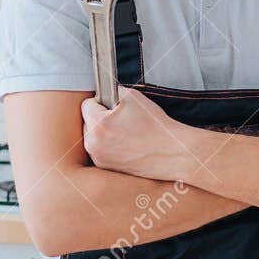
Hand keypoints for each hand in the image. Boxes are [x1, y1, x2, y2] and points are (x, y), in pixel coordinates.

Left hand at [80, 87, 194, 180]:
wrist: (171, 153)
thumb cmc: (155, 125)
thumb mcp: (133, 97)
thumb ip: (112, 90)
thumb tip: (102, 91)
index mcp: (98, 125)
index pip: (87, 104)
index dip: (101, 101)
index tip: (114, 105)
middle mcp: (93, 144)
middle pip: (87, 121)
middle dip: (99, 117)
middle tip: (122, 120)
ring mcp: (98, 158)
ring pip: (92, 136)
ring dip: (102, 132)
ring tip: (125, 132)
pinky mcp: (104, 167)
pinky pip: (99, 150)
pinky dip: (107, 145)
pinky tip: (125, 144)